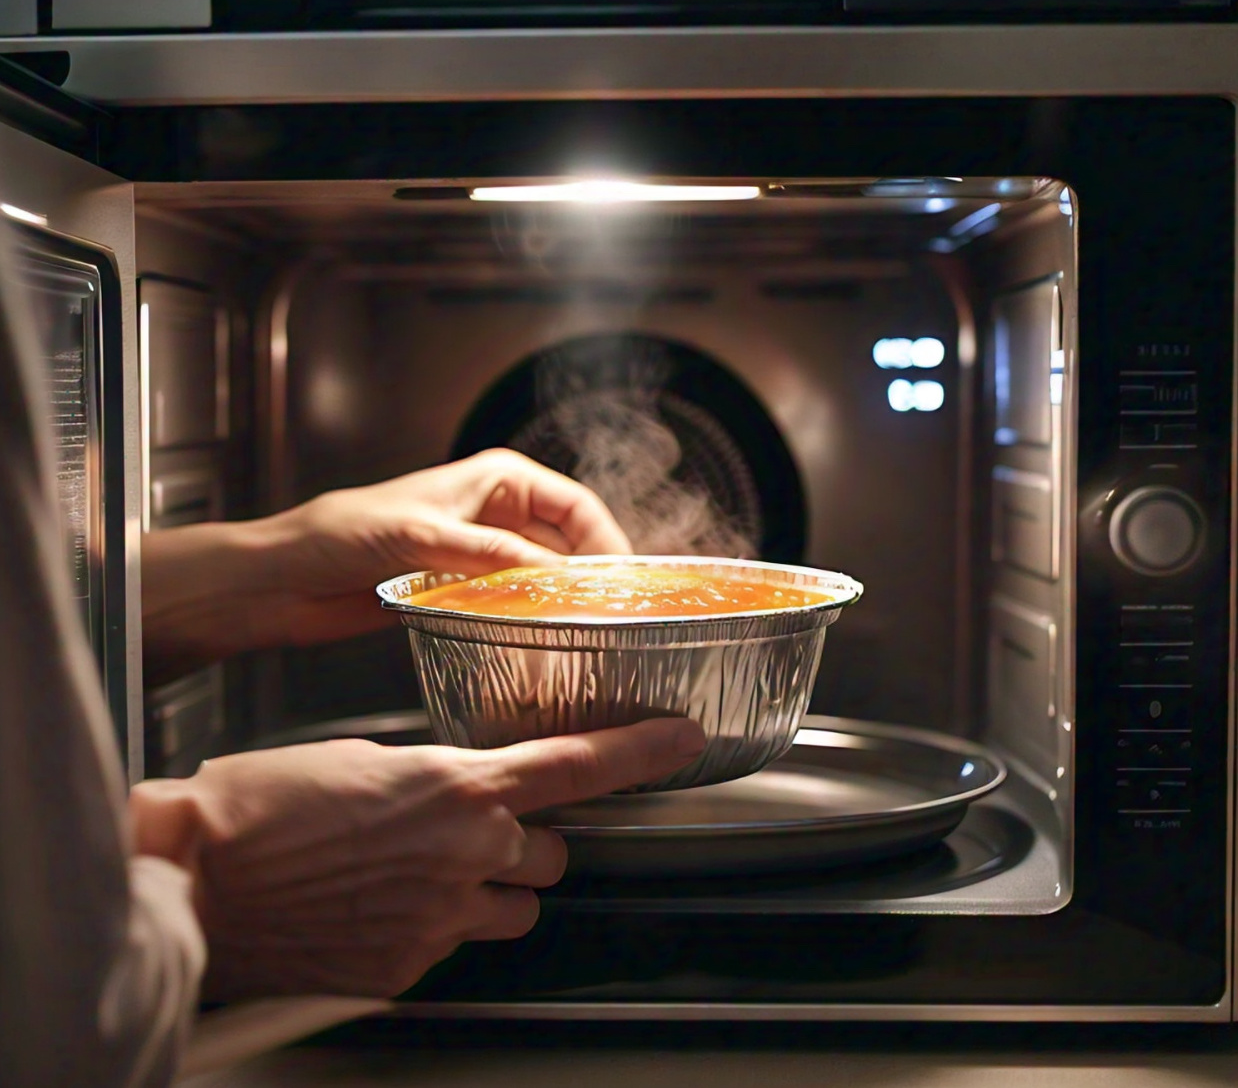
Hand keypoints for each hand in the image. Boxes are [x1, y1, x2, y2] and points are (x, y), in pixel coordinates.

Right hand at [130, 717, 704, 999]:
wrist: (196, 877)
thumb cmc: (263, 803)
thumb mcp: (366, 762)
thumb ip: (438, 781)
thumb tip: (465, 796)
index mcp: (456, 786)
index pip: (577, 766)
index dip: (641, 750)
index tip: (681, 737)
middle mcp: (464, 853)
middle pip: (550, 853)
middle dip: (525, 843)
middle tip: (466, 832)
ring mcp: (440, 918)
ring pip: (513, 907)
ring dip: (488, 889)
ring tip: (421, 874)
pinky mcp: (409, 967)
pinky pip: (454, 944)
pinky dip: (434, 925)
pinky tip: (379, 908)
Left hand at [141, 449, 630, 681]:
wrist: (285, 578)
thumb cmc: (339, 532)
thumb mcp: (421, 535)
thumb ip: (489, 552)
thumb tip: (552, 573)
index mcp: (496, 478)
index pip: (576, 506)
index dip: (607, 541)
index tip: (625, 583)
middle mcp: (496, 512)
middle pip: (569, 543)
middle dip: (592, 575)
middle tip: (616, 616)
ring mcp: (481, 552)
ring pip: (545, 576)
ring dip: (563, 601)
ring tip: (588, 633)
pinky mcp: (463, 588)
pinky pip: (514, 602)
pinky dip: (531, 619)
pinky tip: (542, 641)